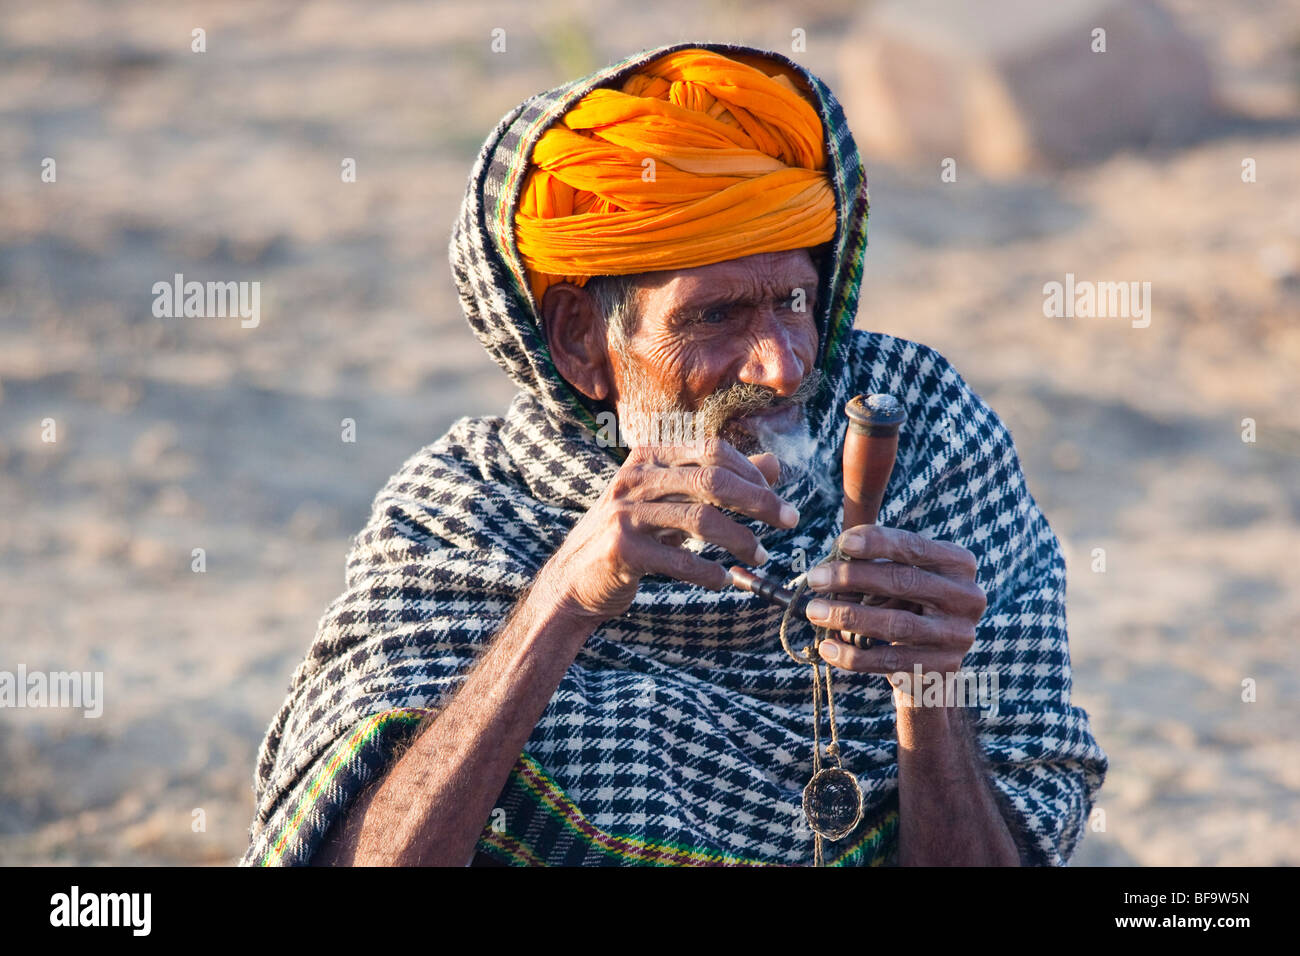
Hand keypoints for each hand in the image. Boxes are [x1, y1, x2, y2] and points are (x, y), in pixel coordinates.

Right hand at [534, 438, 798, 623]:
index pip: (713, 451)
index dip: (753, 474)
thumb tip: (775, 466)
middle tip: (791, 521)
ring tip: (761, 557)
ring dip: (740, 540)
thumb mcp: (674, 503)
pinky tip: (725, 581)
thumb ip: (720, 482)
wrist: (574, 580)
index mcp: (649, 458)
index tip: (780, 501)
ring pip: (700, 519)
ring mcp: (624, 512)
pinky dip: (709, 571)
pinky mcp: (620, 549)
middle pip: (713, 480)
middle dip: (760, 502)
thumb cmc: (633, 538)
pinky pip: (679, 559)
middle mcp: (634, 478)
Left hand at [802, 525, 985, 702]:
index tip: (842, 543)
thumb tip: (834, 555)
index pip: (914, 547)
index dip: (877, 543)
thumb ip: (875, 563)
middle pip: (903, 582)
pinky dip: (853, 656)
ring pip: (896, 624)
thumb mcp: (900, 577)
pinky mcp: (943, 667)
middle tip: (815, 578)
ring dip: (848, 616)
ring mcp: (958, 635)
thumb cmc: (906, 605)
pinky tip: (827, 648)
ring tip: (814, 611)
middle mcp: (967, 597)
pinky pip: (891, 661)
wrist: (929, 661)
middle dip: (853, 577)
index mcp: (959, 564)